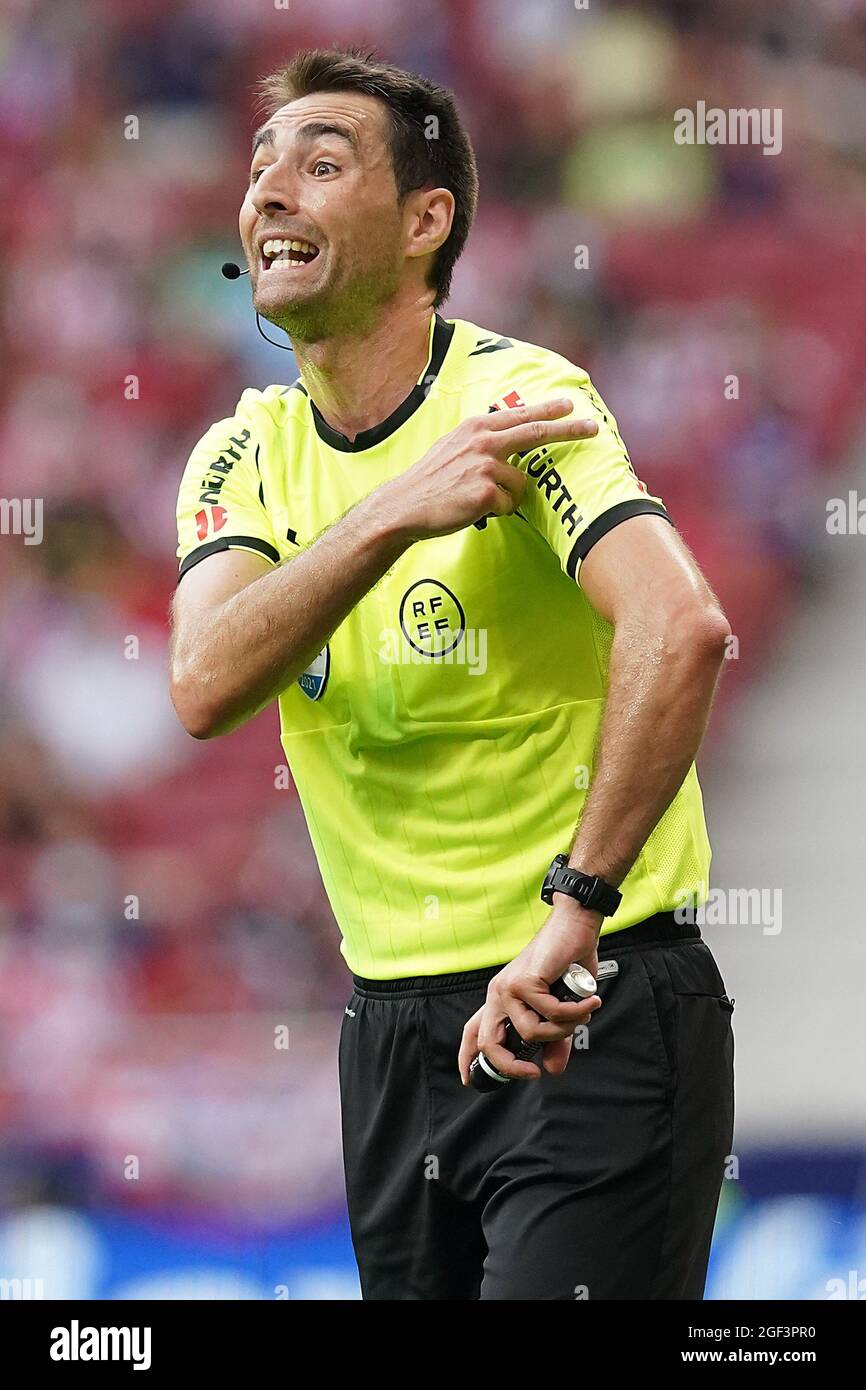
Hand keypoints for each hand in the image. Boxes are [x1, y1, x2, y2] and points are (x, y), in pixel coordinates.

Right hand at [378, 398, 597, 540]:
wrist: (404, 506)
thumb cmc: (429, 481)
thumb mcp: (452, 447)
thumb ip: (480, 440)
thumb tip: (507, 438)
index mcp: (476, 428)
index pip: (520, 416)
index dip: (548, 410)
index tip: (569, 405)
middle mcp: (484, 442)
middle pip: (537, 433)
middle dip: (570, 430)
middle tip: (594, 428)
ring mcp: (486, 467)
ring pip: (521, 484)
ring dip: (506, 496)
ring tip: (476, 498)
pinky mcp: (487, 493)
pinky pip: (510, 505)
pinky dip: (497, 512)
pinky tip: (472, 509)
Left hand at [458, 900, 602, 1084]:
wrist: (574, 927)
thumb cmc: (567, 965)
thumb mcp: (562, 1009)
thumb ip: (555, 1039)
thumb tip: (552, 1070)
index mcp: (501, 1000)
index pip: (474, 1031)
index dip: (467, 1057)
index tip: (467, 1079)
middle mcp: (499, 994)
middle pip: (489, 1043)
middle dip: (510, 1066)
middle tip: (535, 1071)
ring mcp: (508, 987)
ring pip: (530, 1032)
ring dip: (561, 1031)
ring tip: (581, 1015)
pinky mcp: (524, 980)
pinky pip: (550, 1013)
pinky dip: (574, 1013)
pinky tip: (589, 1003)